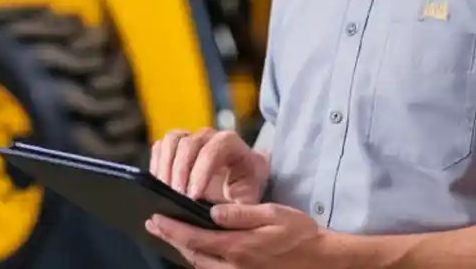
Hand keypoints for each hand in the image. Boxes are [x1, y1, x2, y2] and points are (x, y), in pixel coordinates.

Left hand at [145, 202, 325, 268]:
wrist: (321, 261)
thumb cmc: (300, 234)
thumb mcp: (273, 215)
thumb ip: (241, 213)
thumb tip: (212, 211)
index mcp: (239, 247)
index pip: (196, 238)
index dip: (173, 229)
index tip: (155, 219)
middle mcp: (233, 267)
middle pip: (193, 254)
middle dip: (172, 239)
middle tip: (154, 225)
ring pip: (201, 265)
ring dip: (183, 249)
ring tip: (170, 234)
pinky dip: (200, 259)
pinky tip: (196, 248)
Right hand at [149, 128, 268, 203]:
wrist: (243, 179)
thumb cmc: (246, 190)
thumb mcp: (247, 201)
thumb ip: (235, 208)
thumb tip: (214, 215)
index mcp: (231, 144)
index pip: (214, 149)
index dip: (201, 171)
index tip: (194, 197)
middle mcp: (210, 136)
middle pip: (189, 143)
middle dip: (180, 172)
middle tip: (177, 197)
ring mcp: (191, 137)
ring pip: (172, 140)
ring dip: (165, 166)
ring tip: (166, 190)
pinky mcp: (176, 145)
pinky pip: (160, 146)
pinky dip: (157, 164)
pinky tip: (160, 184)